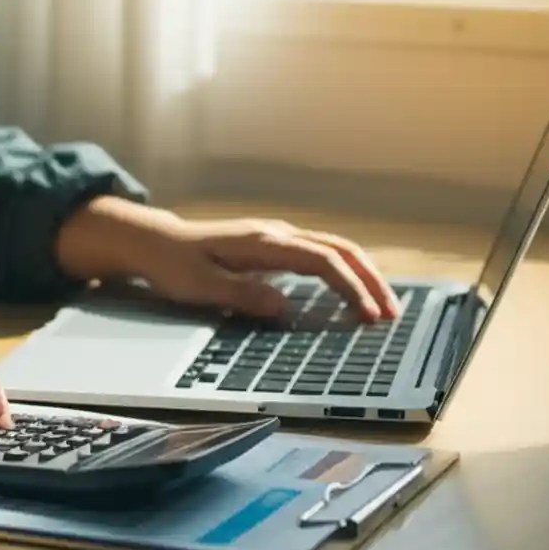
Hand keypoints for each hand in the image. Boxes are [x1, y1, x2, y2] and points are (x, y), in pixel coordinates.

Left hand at [55, 197, 399, 320]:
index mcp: (264, 243)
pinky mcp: (275, 245)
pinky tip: (353, 291)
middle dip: (370, 279)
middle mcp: (278, 234)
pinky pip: (321, 254)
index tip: (368, 316)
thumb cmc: (175, 265)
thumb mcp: (200, 286)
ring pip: (334, 248)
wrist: (156, 242)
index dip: (350, 288)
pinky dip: (345, 271)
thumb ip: (241, 295)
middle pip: (339, 249)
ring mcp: (278, 237)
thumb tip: (282, 307)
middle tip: (392, 313)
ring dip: (362, 274)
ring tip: (382, 306)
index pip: (322, 262)